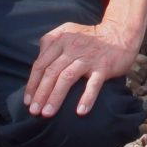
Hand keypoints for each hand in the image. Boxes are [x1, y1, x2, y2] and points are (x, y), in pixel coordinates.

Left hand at [24, 18, 140, 117]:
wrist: (119, 33)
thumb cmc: (89, 38)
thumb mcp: (68, 33)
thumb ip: (50, 43)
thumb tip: (37, 63)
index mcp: (61, 40)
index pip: (41, 64)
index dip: (32, 83)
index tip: (28, 101)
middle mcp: (73, 47)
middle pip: (51, 72)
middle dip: (41, 93)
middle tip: (34, 111)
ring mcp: (89, 57)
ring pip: (67, 77)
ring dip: (56, 97)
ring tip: (48, 113)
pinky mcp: (104, 66)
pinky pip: (94, 84)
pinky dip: (87, 97)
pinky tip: (80, 111)